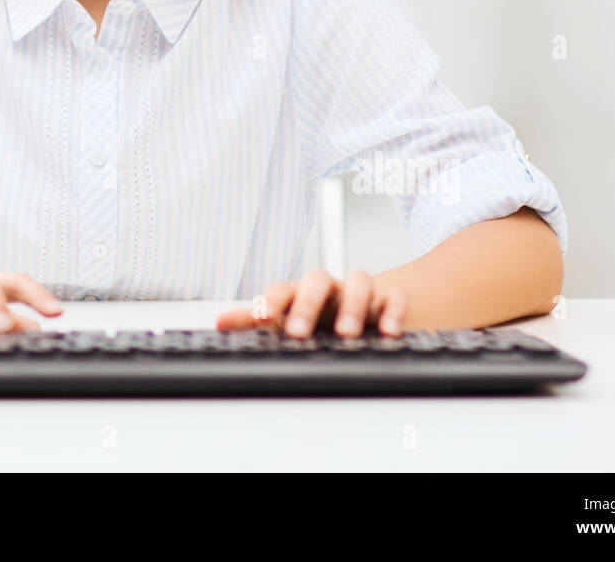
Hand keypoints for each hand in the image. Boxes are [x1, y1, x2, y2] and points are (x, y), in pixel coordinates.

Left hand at [215, 268, 407, 338]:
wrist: (364, 307)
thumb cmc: (318, 315)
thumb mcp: (288, 319)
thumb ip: (254, 321)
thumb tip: (220, 322)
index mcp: (300, 292)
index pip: (282, 289)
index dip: (271, 301)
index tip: (262, 318)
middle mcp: (328, 288)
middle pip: (317, 280)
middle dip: (308, 305)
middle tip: (299, 332)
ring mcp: (358, 292)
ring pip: (358, 281)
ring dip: (352, 306)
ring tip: (347, 333)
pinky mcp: (387, 301)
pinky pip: (394, 297)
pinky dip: (393, 311)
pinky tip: (388, 331)